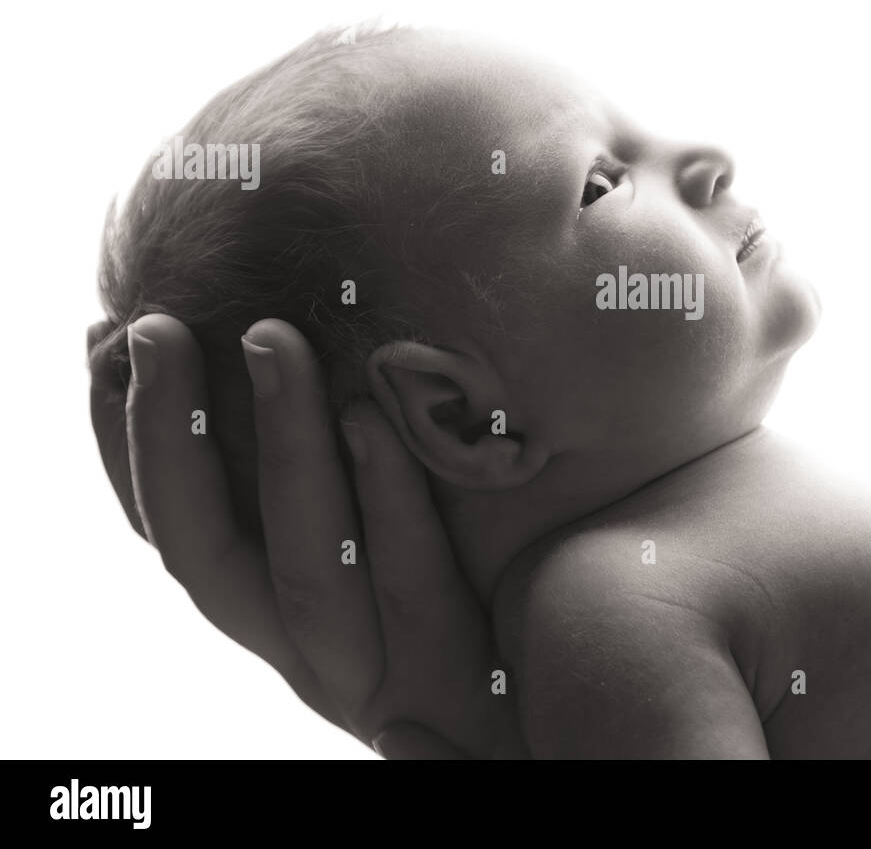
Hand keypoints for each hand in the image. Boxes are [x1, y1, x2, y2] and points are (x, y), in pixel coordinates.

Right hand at [88, 313, 522, 757]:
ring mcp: (382, 680)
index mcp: (286, 621)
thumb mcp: (403, 551)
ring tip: (271, 342)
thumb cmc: (505, 616)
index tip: (104, 345)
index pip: (184, 530)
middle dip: (168, 439)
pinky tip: (374, 420)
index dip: (131, 445)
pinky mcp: (456, 696)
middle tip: (157, 330)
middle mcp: (312, 655)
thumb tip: (298, 359)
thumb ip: (351, 482)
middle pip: (208, 554)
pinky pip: (415, 588)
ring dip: (283, 449)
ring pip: (306, 569)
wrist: (585, 721)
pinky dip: (390, 502)